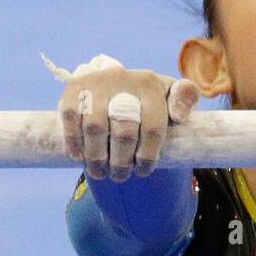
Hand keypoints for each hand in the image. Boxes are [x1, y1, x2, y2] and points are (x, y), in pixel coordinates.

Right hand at [58, 68, 199, 182]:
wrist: (117, 82)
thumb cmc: (148, 97)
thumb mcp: (171, 95)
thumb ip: (185, 99)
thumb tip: (178, 115)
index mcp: (150, 83)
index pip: (152, 127)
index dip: (148, 156)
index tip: (143, 171)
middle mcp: (122, 79)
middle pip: (123, 131)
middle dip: (121, 161)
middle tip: (120, 176)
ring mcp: (95, 83)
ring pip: (95, 128)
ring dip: (97, 157)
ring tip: (100, 172)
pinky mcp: (73, 89)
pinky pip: (71, 120)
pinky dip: (74, 142)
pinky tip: (80, 158)